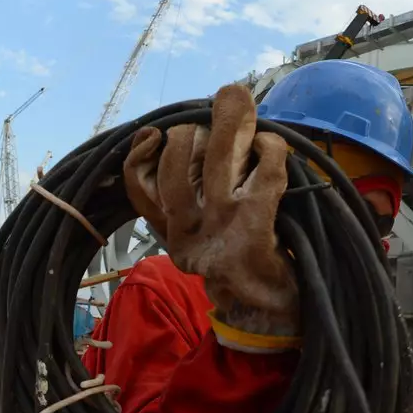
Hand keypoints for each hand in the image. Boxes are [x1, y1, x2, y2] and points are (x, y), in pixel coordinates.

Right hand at [123, 84, 297, 336]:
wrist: (268, 315)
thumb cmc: (240, 269)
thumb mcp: (202, 243)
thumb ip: (192, 204)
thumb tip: (195, 145)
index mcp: (171, 232)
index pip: (138, 185)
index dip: (141, 154)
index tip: (154, 134)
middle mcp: (188, 228)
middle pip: (179, 159)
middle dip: (200, 123)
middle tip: (229, 97)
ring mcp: (220, 226)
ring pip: (218, 157)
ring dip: (234, 122)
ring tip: (242, 101)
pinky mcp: (255, 226)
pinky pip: (263, 173)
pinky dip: (271, 151)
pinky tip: (274, 146)